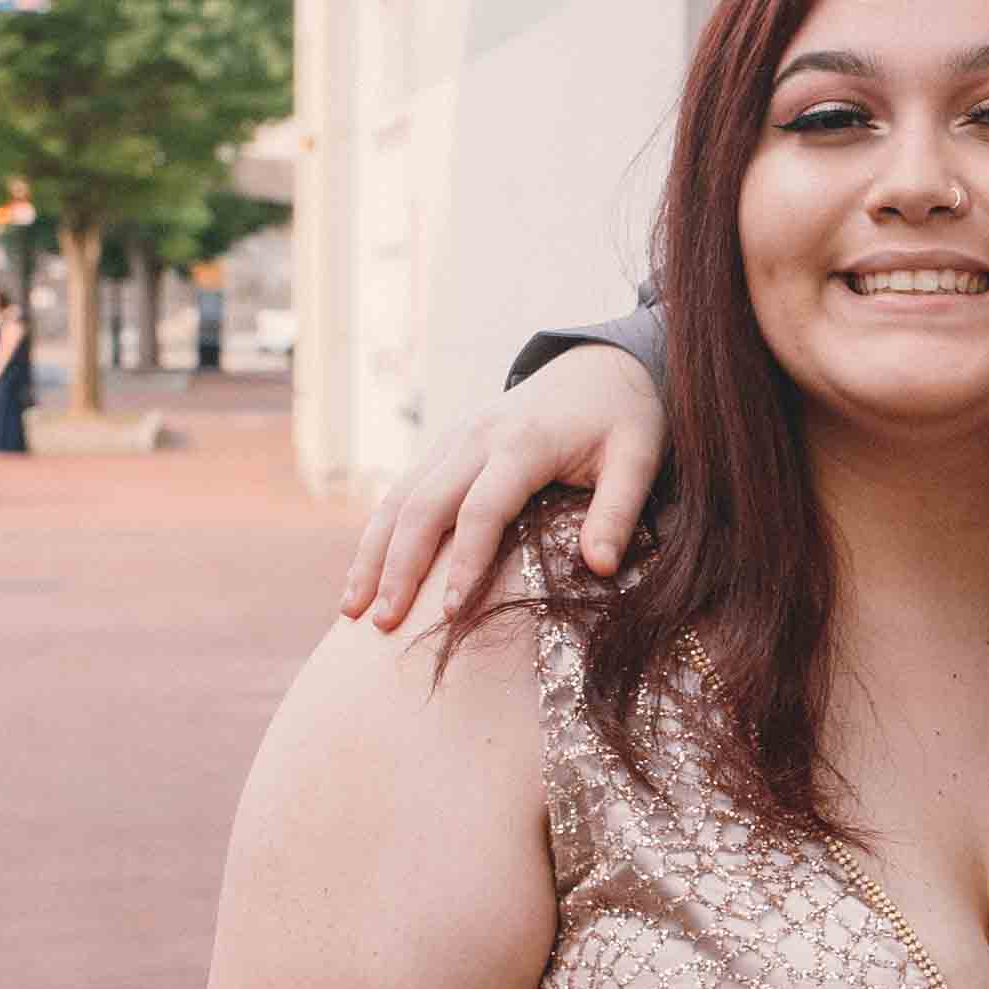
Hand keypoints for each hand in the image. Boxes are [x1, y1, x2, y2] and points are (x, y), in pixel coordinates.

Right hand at [344, 352, 667, 638]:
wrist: (598, 366)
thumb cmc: (622, 418)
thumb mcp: (637, 458)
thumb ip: (618, 511)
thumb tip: (599, 567)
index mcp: (523, 442)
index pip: (482, 509)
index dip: (464, 562)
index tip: (448, 612)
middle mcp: (476, 438)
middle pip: (423, 506)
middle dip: (398, 566)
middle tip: (381, 622)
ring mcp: (453, 440)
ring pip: (398, 498)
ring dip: (372, 554)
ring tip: (350, 609)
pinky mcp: (445, 448)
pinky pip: (401, 492)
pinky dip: (378, 535)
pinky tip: (363, 576)